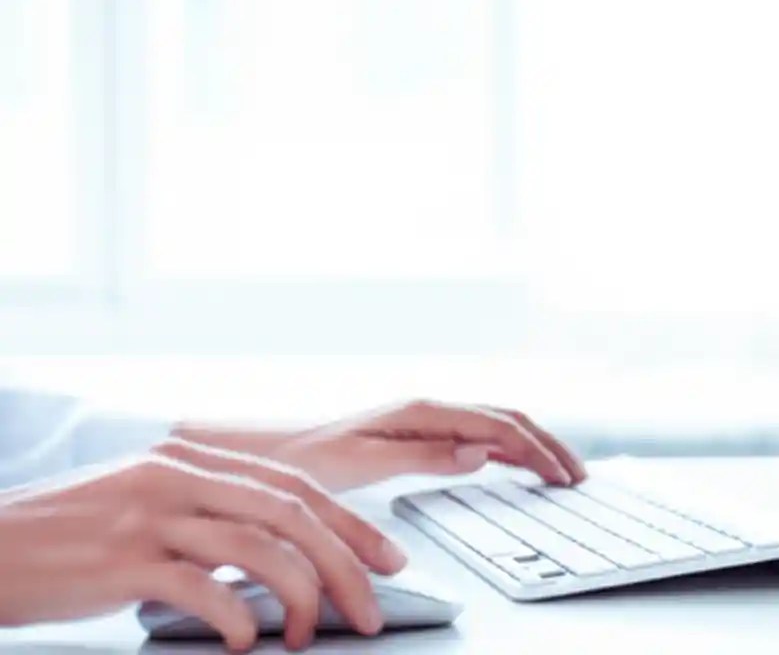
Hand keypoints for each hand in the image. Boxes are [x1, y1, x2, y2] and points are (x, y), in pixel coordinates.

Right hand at [0, 438, 406, 651]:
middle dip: (345, 564)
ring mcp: (149, 516)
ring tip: (309, 635)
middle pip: (291, 514)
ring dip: (299, 596)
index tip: (390, 559)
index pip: (295, 486)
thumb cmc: (66, 539)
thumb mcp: (143, 511)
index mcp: (189, 463)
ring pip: (258, 547)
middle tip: (370, 610)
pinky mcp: (121, 561)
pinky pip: (202, 587)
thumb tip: (273, 562)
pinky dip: (237, 616)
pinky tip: (248, 640)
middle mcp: (176, 478)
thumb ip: (207, 523)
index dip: (351, 524)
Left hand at [177, 400, 586, 490]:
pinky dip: (509, 451)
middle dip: (547, 444)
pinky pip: (478, 438)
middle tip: (577, 477)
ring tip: (560, 472)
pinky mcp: (420, 436)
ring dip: (533, 446)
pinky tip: (517, 467)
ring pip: (497, 426)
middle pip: (507, 419)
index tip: (563, 477)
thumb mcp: (364, 462)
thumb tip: (480, 453)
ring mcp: (427, 421)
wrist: (272, 455)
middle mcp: (430, 409)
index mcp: (423, 410)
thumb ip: (425, 456)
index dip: (537, 451)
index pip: (498, 426)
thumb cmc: (309, 460)